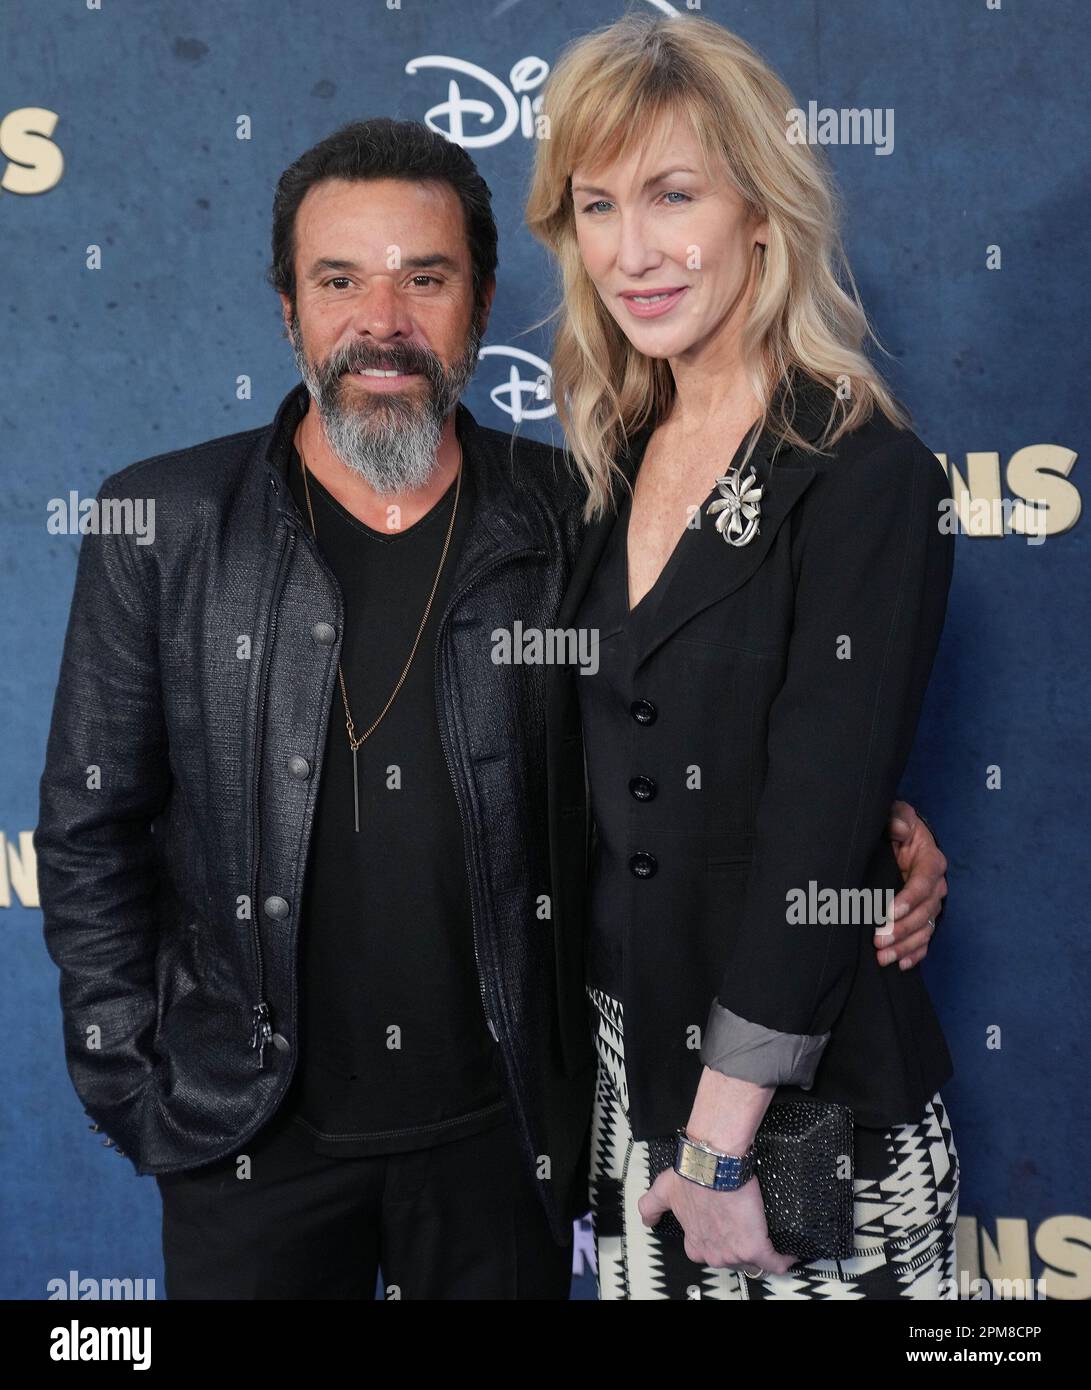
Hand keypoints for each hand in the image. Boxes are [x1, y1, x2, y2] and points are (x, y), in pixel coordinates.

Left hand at [638, 1169, 795, 1273]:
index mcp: (694, 1242)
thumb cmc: (692, 1174)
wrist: (714, 1163)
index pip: (704, 1252)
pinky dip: (782, 1258)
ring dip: (760, 1251)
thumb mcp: (664, 1190)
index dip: (716, 1241)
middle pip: (730, 1259)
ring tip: (769, 1235)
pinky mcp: (755, 1247)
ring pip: (752, 1260)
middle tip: (748, 1228)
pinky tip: (788, 1251)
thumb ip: (652, 1206)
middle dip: (739, 1246)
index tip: (725, 1231)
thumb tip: (648, 1220)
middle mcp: (712, 1253)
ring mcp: (733, 1253)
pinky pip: (774, 1262)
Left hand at [876, 799, 946, 969]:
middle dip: (902, 928)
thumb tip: (899, 828)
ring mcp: (932, 904)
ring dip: (905, 945)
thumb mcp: (898, 815)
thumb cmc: (899, 827)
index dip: (909, 898)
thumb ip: (898, 818)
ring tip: (884, 957)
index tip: (890, 912)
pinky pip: (924, 940)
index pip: (925, 882)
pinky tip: (901, 964)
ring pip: (924, 930)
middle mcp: (936, 886)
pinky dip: (914, 954)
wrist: (905, 839)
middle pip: (925, 912)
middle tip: (879, 940)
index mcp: (931, 861)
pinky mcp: (924, 917)